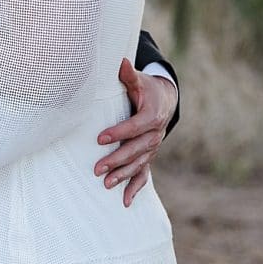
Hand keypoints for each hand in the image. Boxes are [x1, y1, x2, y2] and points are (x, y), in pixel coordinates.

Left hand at [95, 58, 177, 206]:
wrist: (164, 100)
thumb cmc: (145, 89)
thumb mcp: (138, 80)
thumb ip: (128, 74)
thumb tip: (120, 61)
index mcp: (152, 115)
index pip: (135, 126)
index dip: (118, 133)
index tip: (100, 138)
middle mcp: (155, 134)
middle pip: (137, 150)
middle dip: (117, 160)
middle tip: (97, 168)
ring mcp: (153, 147)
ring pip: (139, 164)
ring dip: (123, 175)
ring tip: (106, 184)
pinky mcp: (149, 155)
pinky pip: (144, 174)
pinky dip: (136, 188)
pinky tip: (125, 202)